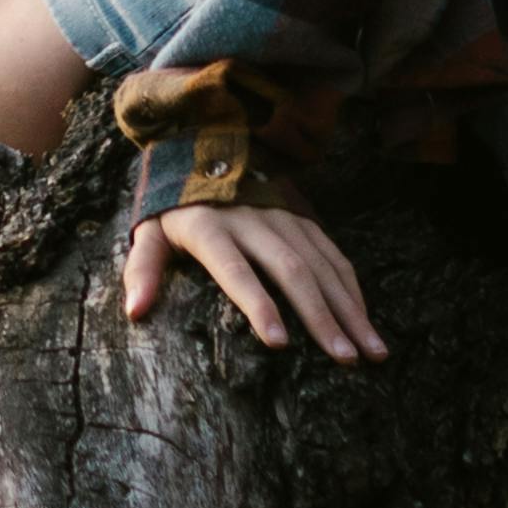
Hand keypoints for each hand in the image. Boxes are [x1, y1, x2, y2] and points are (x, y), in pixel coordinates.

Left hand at [117, 202, 385, 366]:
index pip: (235, 269)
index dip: (257, 304)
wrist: (204, 148)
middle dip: (321, 317)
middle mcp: (253, 221)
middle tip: (345, 358)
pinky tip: (366, 320)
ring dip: (349, 309)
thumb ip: (143, 269)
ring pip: (322, 265)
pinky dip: (353, 288)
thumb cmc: (174, 208)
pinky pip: (334, 255)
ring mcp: (283, 218)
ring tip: (372, 351)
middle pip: (291, 270)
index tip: (279, 342)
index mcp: (210, 228)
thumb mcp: (150, 232)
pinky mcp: (304, 218)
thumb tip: (135, 312)